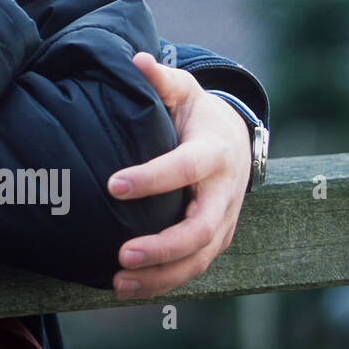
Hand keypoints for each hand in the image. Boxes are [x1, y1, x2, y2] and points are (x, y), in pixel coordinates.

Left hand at [106, 51, 251, 297]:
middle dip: (163, 246)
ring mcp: (223, 221)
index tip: (113, 185)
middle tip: (122, 254)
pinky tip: (128, 289)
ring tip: (119, 282)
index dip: (153, 178)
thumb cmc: (196, 112)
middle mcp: (224, 192)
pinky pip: (192, 267)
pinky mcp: (214, 240)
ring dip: (161, 275)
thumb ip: (159, 79)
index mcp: (214, 152)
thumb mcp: (182, 90)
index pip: (185, 168)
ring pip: (198, 258)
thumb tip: (136, 59)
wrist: (234, 139)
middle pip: (200, 228)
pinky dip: (164, 282)